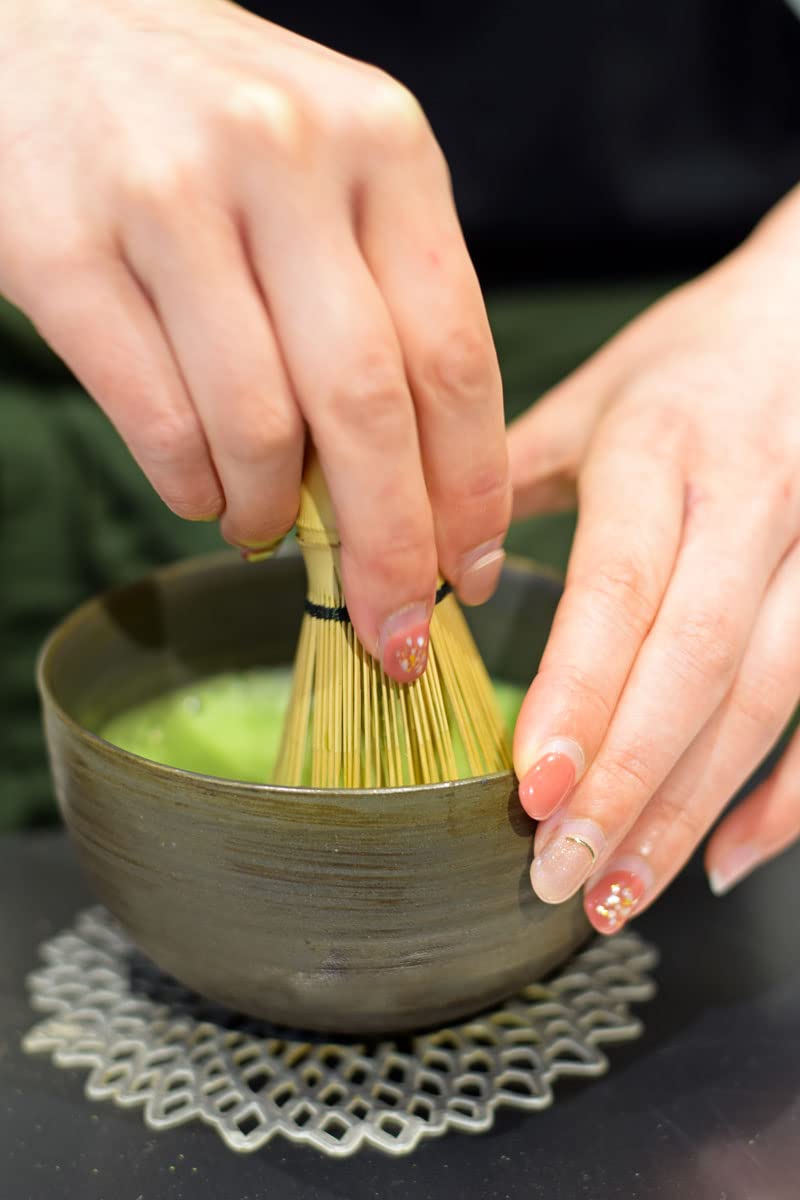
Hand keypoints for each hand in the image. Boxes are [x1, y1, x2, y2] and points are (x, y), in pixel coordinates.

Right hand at [0, 0, 508, 680]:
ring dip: (270, 516)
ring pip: (257, 428)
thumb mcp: (334, 175)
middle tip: (389, 621)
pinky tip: (202, 487)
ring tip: (264, 524)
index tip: (471, 573)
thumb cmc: (214, 130)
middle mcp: (285, 157)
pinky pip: (156, 421)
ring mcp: (168, 197)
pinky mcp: (63, 246)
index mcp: (383, 145)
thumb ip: (385, 305)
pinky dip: (191, 487)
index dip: (471, 489)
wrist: (49, 29)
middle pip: (369, 408)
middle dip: (389, 546)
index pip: (456, 355)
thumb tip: (428, 492)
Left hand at [508, 184, 799, 929]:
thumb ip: (508, 481)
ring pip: (764, 697)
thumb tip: (434, 577)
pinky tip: (726, 857)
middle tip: (562, 874)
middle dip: (625, 782)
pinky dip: (790, 795)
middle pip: (693, 663)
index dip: (579, 694)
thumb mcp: (594, 395)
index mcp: (664, 450)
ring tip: (621, 891)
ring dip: (691, 807)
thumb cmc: (696, 360)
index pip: (620, 588)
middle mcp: (752, 502)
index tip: (529, 789)